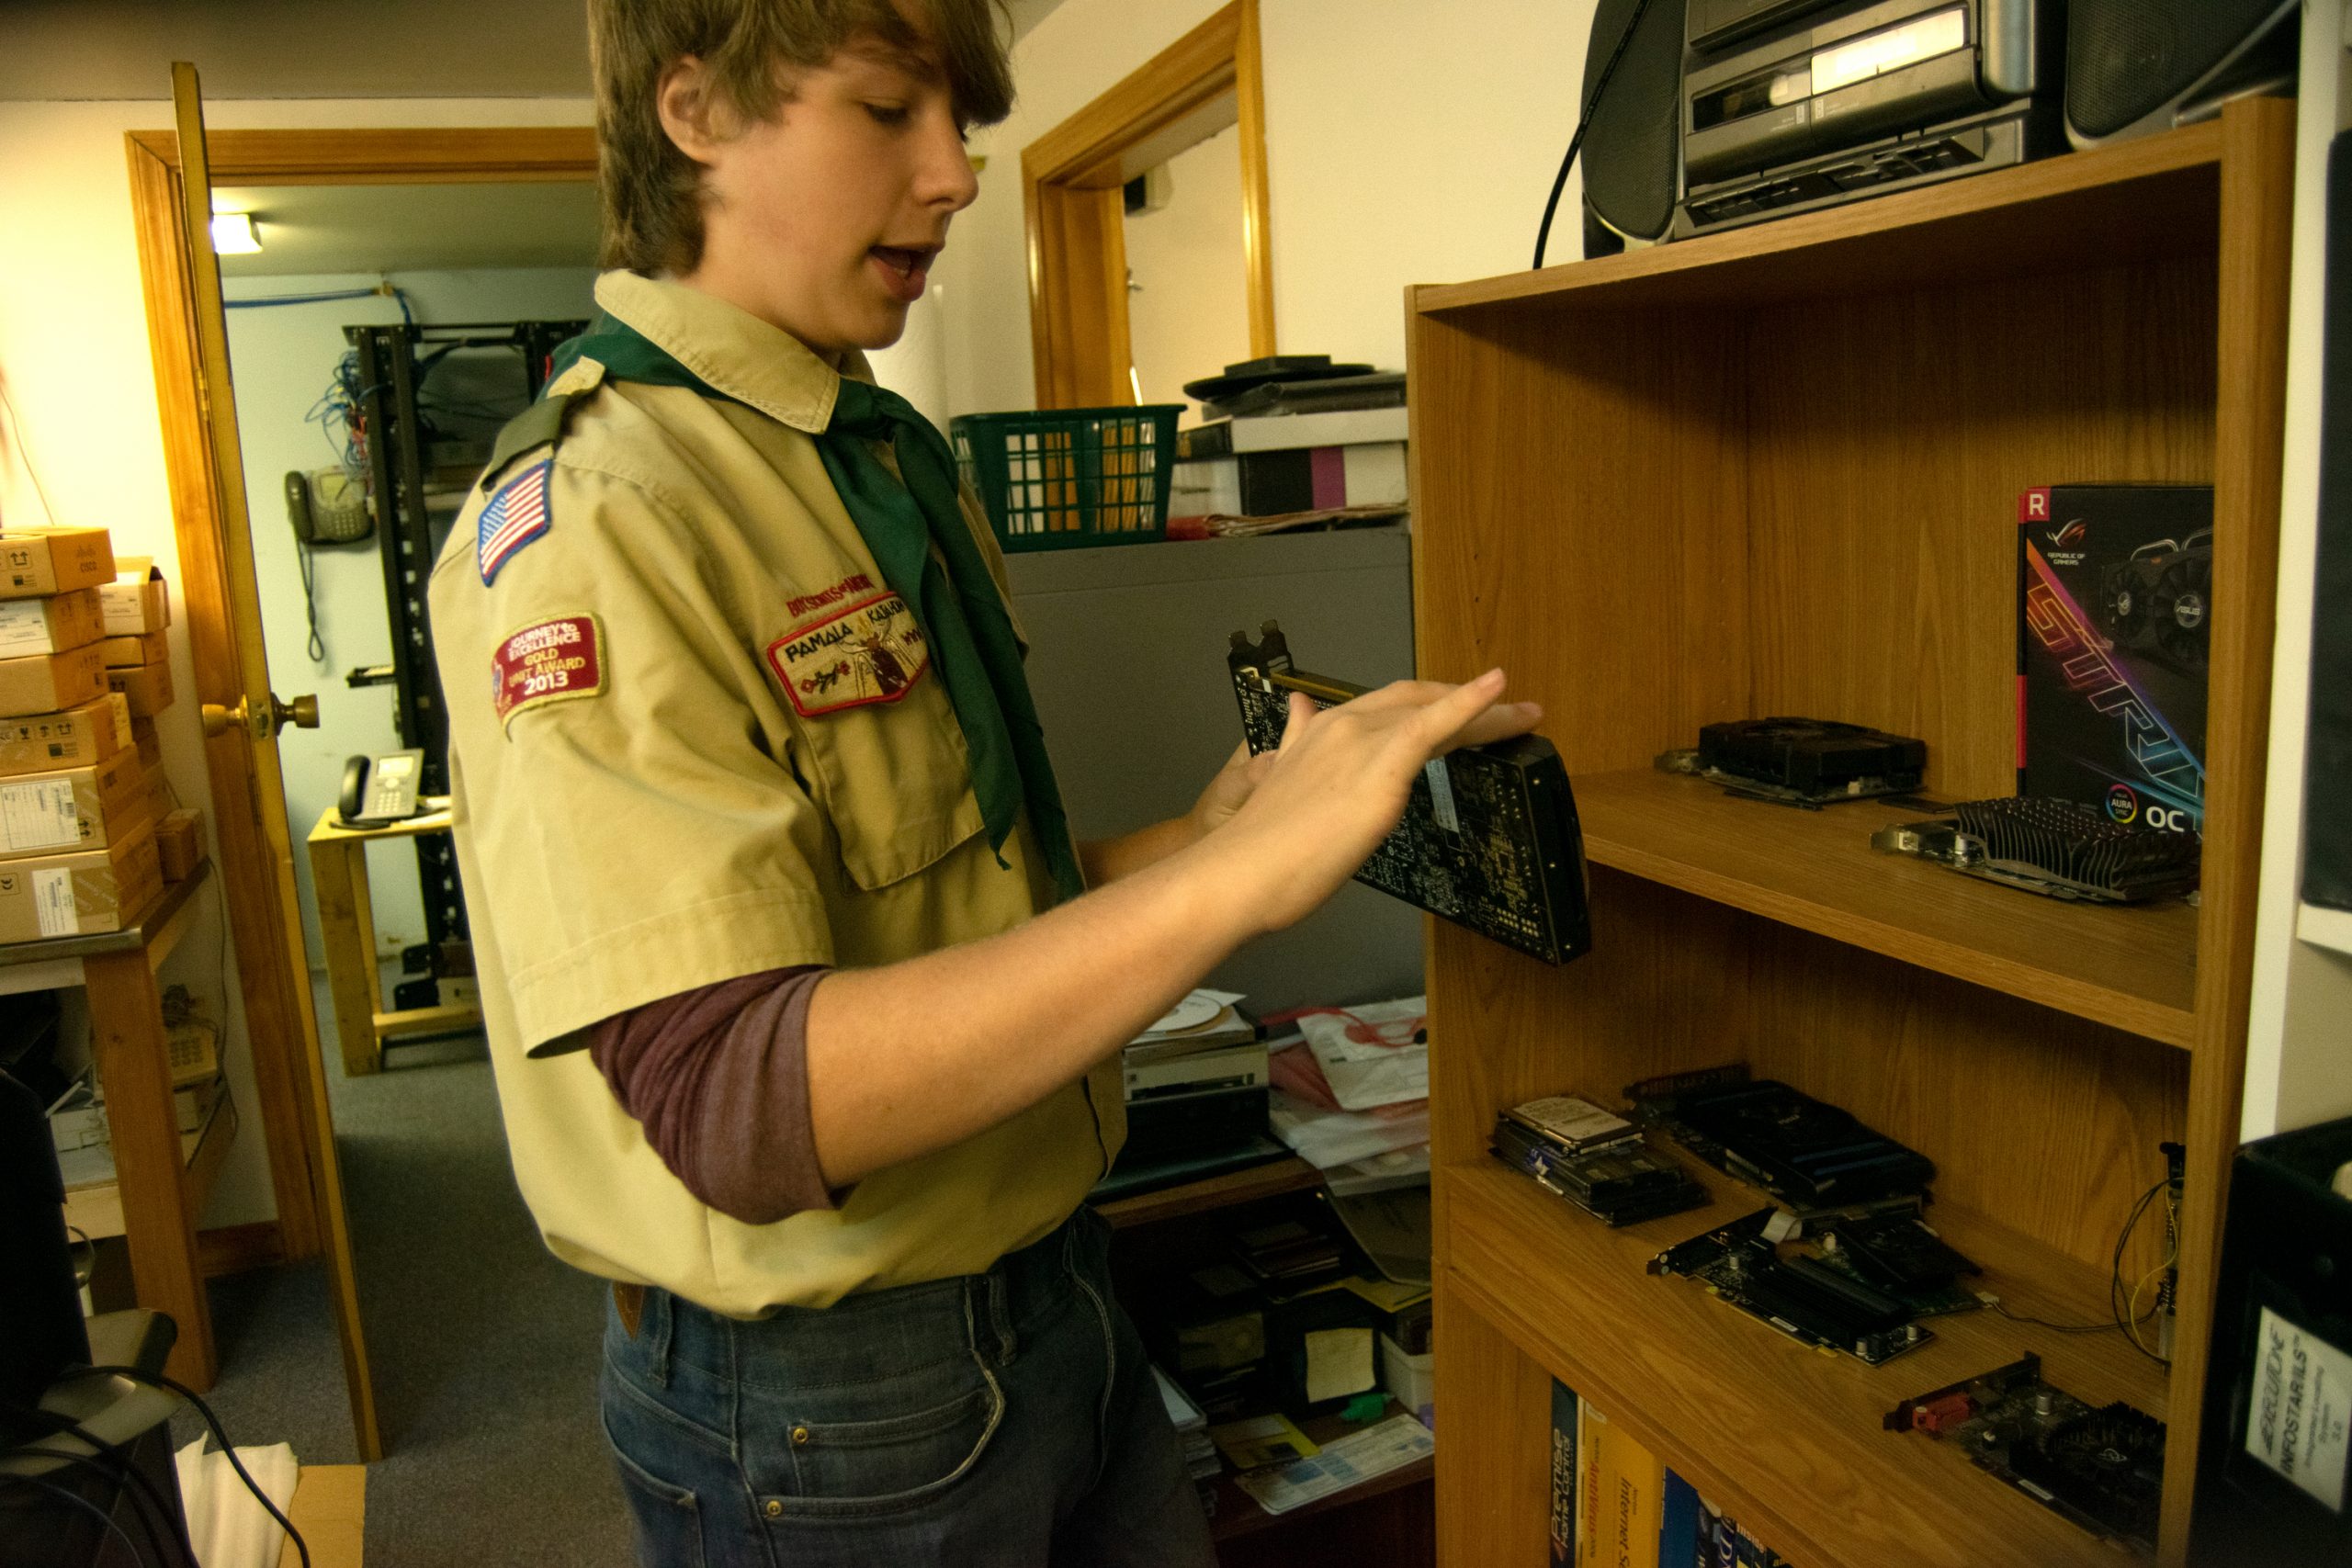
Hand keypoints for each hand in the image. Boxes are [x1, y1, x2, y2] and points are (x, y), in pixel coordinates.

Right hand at [1189, 672, 1541, 933]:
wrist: (1239, 874)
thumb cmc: (1259, 850)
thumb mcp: (1280, 783)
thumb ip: (1296, 746)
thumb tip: (1299, 710)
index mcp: (1320, 732)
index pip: (1387, 708)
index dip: (1430, 704)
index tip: (1460, 708)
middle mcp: (1343, 726)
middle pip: (1417, 702)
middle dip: (1465, 702)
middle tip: (1508, 710)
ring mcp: (1363, 743)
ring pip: (1435, 713)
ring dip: (1487, 711)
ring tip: (1526, 715)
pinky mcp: (1382, 768)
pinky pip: (1434, 725)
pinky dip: (1470, 702)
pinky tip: (1499, 689)